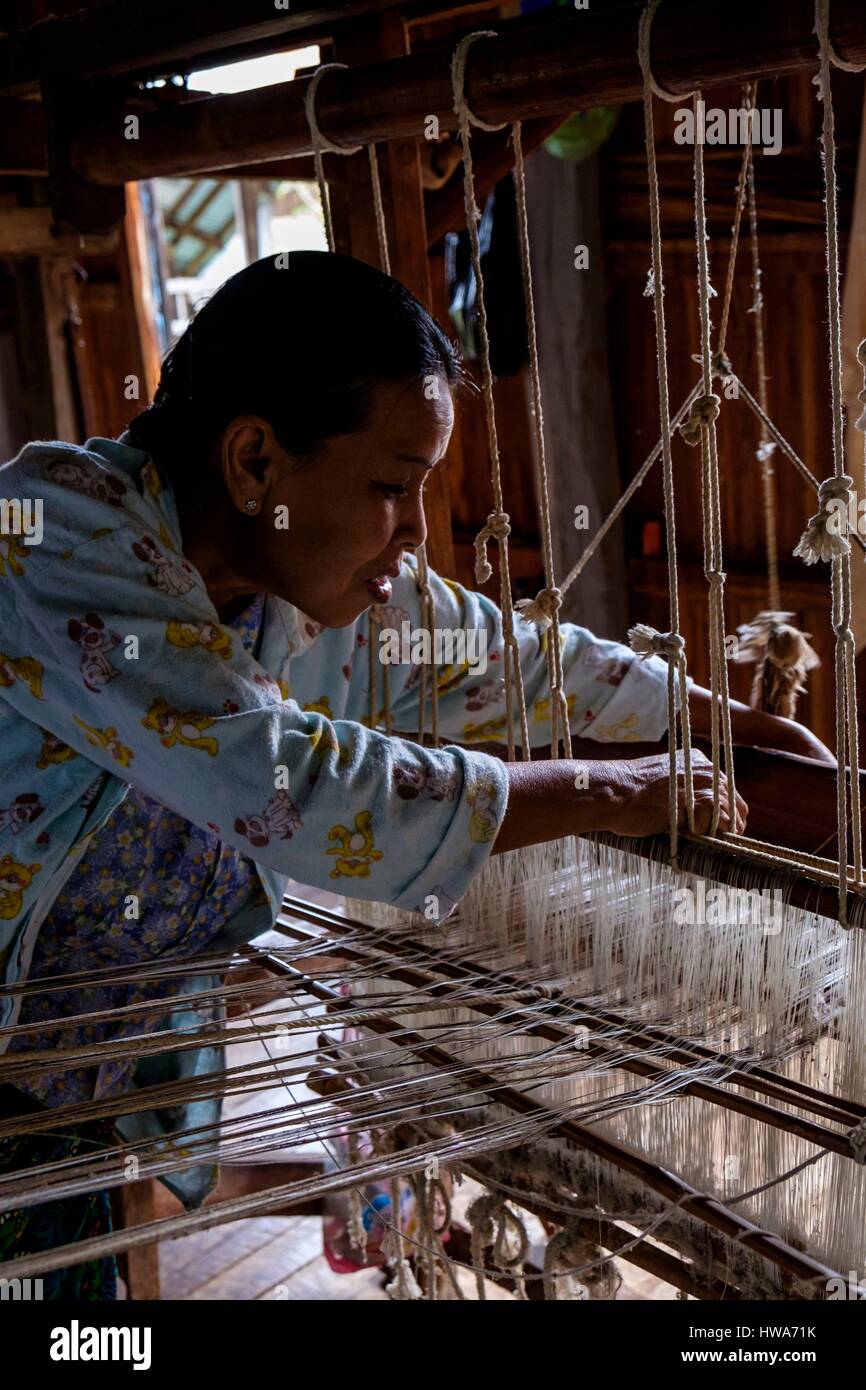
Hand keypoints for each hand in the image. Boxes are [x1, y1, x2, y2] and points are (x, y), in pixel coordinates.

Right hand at [602, 748, 747, 837]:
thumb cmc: (628, 794)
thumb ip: (682, 792)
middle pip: (736, 803)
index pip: (725, 790)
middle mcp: (708, 770)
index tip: (715, 827)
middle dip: (728, 825)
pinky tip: (694, 836)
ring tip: (701, 841)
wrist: (616, 792)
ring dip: (720, 833)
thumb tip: (695, 813)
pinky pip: (724, 825)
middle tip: (714, 841)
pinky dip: (713, 836)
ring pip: (733, 816)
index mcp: (697, 761)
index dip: (722, 812)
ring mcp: (709, 785)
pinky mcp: (706, 803)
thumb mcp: (660, 783)